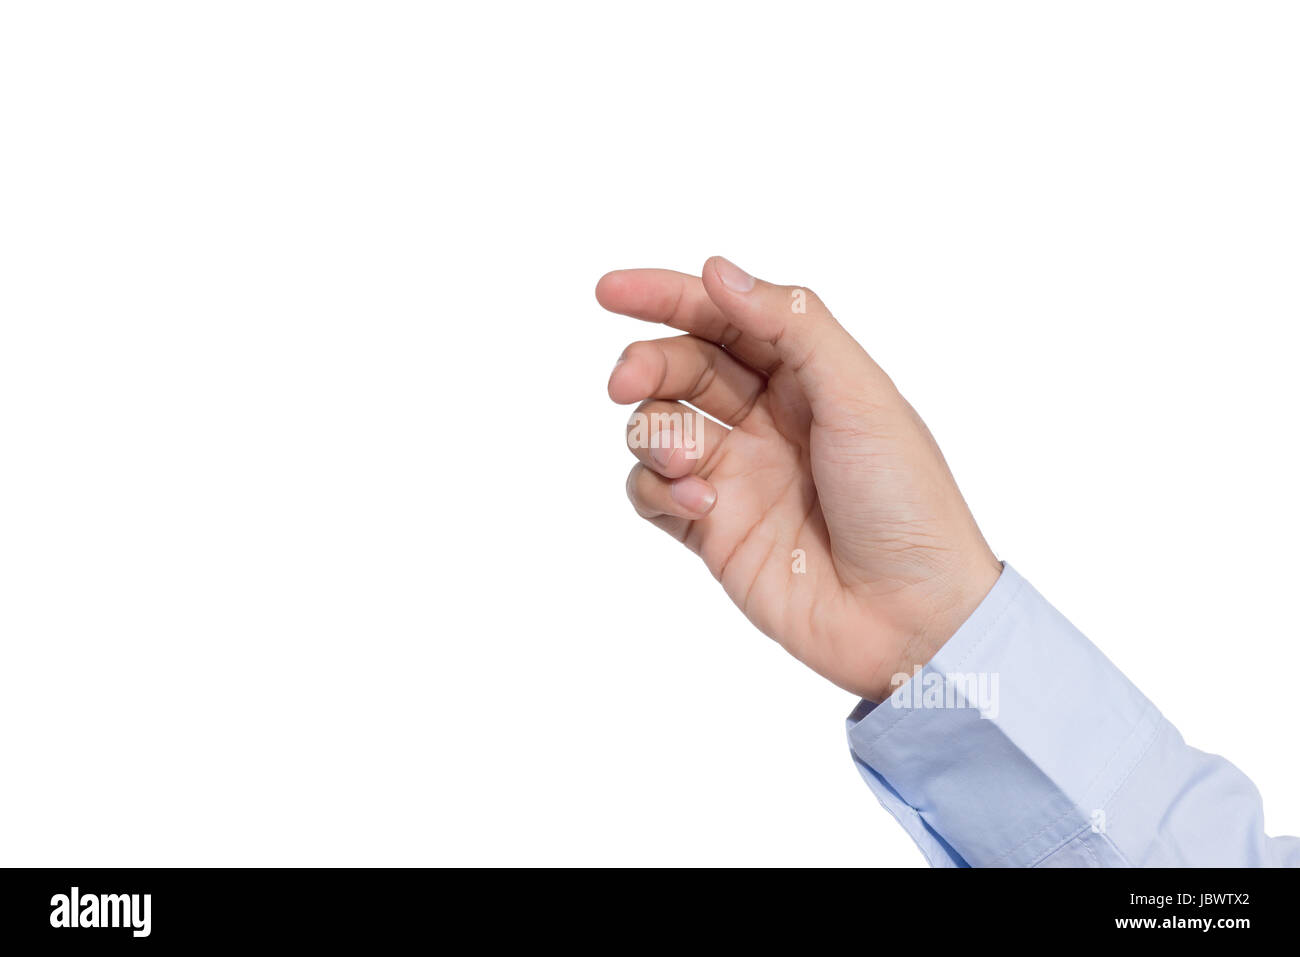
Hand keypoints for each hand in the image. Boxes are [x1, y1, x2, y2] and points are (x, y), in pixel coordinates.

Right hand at [597, 257, 1002, 701]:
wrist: (913, 618)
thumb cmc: (905, 501)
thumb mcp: (860, 395)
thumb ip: (792, 324)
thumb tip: (717, 271)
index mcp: (805, 376)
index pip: (723, 318)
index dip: (666, 296)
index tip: (610, 290)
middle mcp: (765, 419)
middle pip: (680, 367)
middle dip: (646, 365)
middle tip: (624, 382)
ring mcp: (736, 475)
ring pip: (656, 428)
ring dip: (653, 434)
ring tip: (690, 465)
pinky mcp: (712, 531)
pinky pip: (651, 494)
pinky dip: (658, 490)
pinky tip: (699, 506)